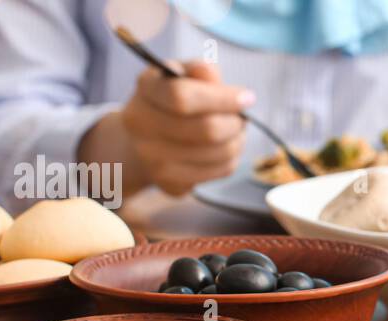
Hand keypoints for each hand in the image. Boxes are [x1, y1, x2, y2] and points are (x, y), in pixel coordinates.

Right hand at [120, 60, 253, 195]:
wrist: (147, 139)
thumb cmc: (174, 101)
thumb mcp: (184, 75)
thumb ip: (200, 71)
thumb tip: (211, 75)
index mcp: (146, 89)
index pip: (182, 97)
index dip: (222, 98)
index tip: (247, 97)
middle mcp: (140, 125)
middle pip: (206, 129)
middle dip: (235, 123)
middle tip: (242, 119)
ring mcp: (151, 158)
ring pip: (218, 153)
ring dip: (237, 141)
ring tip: (235, 133)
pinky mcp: (169, 182)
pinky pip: (219, 171)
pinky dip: (231, 159)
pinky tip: (225, 149)